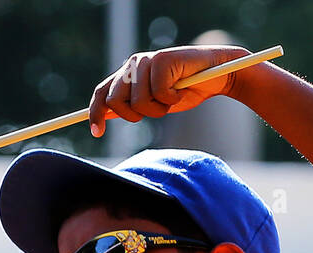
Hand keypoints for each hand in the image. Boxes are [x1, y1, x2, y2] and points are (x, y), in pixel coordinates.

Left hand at [88, 44, 250, 137]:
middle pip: (115, 102)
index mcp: (127, 76)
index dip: (96, 113)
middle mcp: (132, 65)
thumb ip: (130, 107)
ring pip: (137, 101)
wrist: (216, 75)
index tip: (97, 133)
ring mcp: (146, 60)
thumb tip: (105, 115)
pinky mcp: (161, 59)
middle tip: (157, 110)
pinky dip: (172, 99)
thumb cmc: (185, 91)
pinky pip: (158, 93)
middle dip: (136, 116)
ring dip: (158, 109)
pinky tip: (180, 89)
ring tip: (171, 98)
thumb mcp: (154, 104)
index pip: (102, 93)